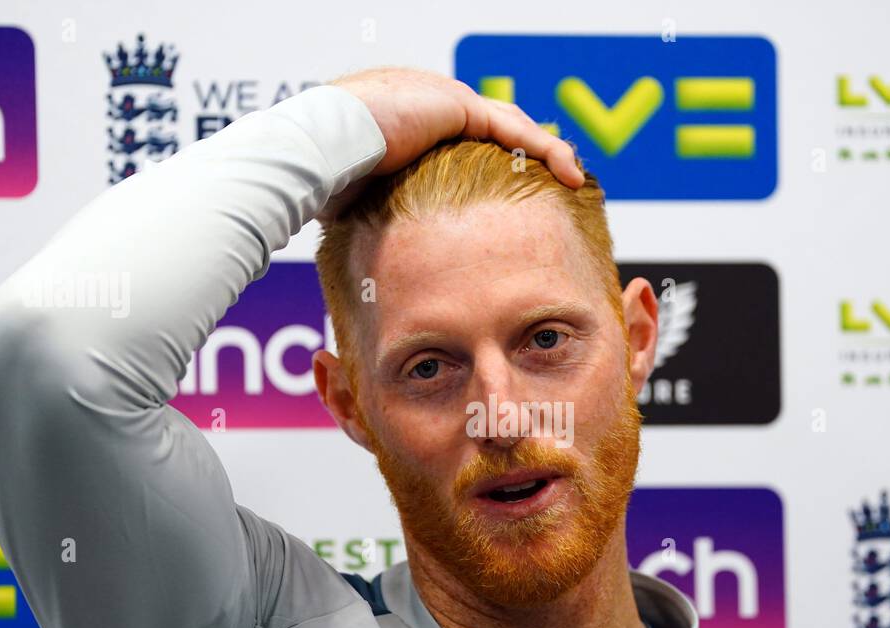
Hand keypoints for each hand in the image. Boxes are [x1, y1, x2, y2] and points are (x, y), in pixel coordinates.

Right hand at [320, 67, 583, 221]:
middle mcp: (424, 101)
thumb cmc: (324, 184)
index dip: (492, 165)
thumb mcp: (360, 204)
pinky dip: (544, 149)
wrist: (317, 152)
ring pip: (508, 124)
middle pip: (492, 127)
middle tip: (553, 181)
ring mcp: (440, 98)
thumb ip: (383, 219)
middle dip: (527, 153)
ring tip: (572, 178)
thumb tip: (381, 268)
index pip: (461, 140)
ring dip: (545, 151)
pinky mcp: (456, 105)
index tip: (515, 194)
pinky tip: (568, 172)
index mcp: (402, 123)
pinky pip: (512, 129)